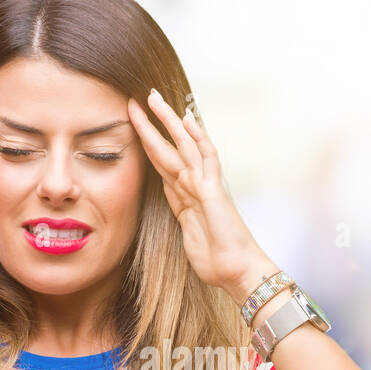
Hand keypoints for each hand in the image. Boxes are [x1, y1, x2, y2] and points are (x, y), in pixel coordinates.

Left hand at [127, 89, 275, 296]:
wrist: (236, 270)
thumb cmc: (216, 259)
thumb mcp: (188, 234)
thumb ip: (180, 212)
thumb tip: (170, 196)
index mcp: (185, 196)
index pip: (162, 164)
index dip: (147, 144)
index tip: (134, 128)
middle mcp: (194, 185)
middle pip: (169, 148)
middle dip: (150, 125)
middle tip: (137, 102)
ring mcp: (205, 185)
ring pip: (183, 145)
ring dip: (167, 121)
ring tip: (153, 98)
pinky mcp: (213, 190)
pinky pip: (206, 157)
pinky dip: (198, 137)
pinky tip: (188, 118)